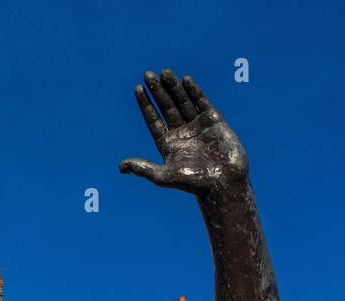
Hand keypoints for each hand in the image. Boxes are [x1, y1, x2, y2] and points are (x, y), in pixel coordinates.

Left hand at [119, 70, 247, 195]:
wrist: (224, 183)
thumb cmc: (194, 183)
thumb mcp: (164, 176)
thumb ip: (143, 168)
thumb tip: (120, 167)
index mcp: (169, 144)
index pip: (153, 119)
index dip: (146, 104)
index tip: (138, 89)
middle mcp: (182, 133)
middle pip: (166, 107)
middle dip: (158, 91)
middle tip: (148, 75)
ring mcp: (198, 126)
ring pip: (182, 102)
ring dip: (173, 87)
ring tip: (164, 72)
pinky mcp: (214, 121)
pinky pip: (202, 102)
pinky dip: (194, 91)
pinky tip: (185, 80)